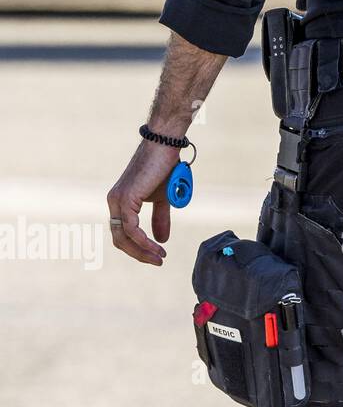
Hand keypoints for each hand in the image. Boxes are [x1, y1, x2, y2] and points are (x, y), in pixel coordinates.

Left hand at [106, 139, 177, 265]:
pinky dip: (143, 241)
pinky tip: (156, 247)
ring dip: (142, 251)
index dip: (137, 247)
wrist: (164, 146)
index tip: (156, 255)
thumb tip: (162, 240)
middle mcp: (114, 202)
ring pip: (123, 237)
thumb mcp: (163, 198)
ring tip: (159, 257)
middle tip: (158, 260)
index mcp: (120, 202)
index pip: (122, 233)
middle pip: (119, 239)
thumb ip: (160, 218)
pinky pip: (131, 229)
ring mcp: (117, 201)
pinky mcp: (126, 199)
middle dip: (139, 254)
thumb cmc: (165, 167)